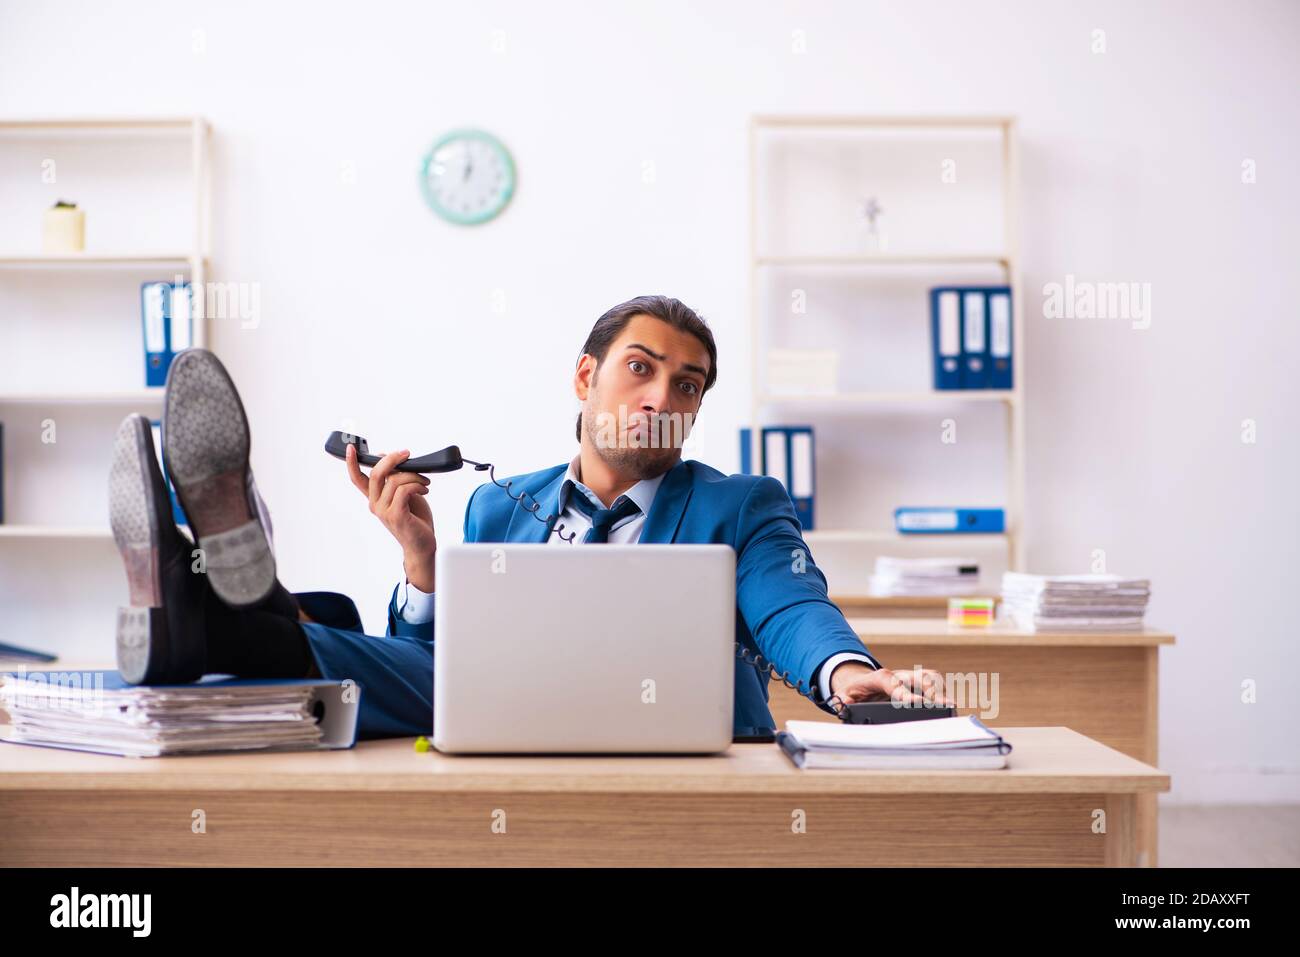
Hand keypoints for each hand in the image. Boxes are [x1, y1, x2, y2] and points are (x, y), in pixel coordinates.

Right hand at [345, 445, 436, 590]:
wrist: (422, 545)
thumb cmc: (415, 520)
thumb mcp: (405, 494)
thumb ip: (395, 479)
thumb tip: (389, 458)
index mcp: (375, 498)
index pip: (357, 479)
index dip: (352, 463)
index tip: (350, 447)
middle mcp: (375, 504)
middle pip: (376, 473)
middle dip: (392, 459)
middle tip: (407, 453)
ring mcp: (384, 511)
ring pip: (394, 480)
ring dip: (414, 476)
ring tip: (425, 483)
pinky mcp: (396, 515)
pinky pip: (404, 490)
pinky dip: (416, 486)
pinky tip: (424, 490)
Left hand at [828, 662, 955, 710]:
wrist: (860, 681)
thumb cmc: (854, 691)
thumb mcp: (844, 696)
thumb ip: (843, 702)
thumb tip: (845, 707)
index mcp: (879, 678)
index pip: (894, 684)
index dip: (906, 694)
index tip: (917, 704)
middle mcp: (897, 675)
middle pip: (918, 676)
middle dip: (933, 689)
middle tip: (946, 704)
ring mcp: (908, 677)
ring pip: (929, 677)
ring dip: (940, 689)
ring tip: (950, 706)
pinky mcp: (916, 682)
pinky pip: (933, 682)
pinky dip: (942, 691)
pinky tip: (947, 705)